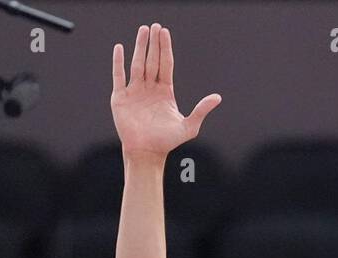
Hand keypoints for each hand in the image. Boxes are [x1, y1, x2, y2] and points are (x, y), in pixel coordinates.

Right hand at [111, 23, 220, 159]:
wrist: (147, 153)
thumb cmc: (167, 141)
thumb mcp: (189, 126)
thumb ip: (202, 110)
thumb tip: (218, 97)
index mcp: (165, 92)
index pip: (165, 64)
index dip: (165, 48)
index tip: (165, 32)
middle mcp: (149, 88)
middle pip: (152, 60)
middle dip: (153, 43)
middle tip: (154, 25)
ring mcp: (135, 91)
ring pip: (137, 64)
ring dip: (139, 47)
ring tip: (142, 30)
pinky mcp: (120, 98)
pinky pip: (119, 76)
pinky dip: (119, 62)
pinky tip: (120, 48)